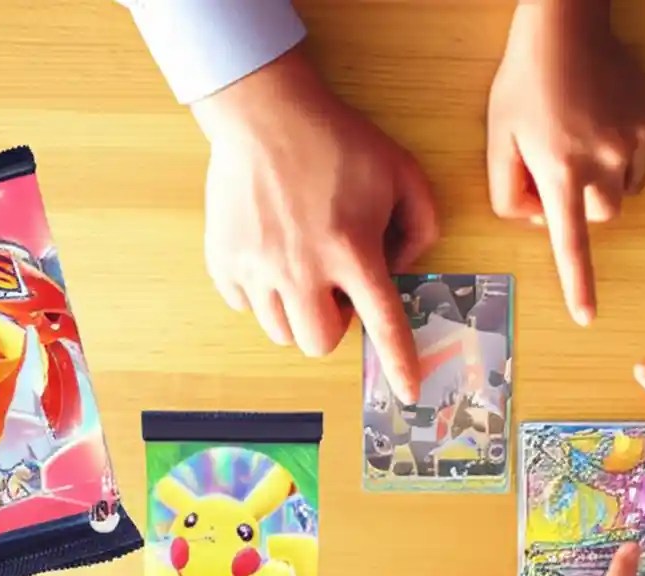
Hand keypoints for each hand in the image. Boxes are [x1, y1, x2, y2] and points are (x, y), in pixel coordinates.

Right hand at [192, 49, 438, 402]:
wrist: (266, 114)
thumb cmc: (338, 141)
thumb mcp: (402, 174)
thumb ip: (421, 227)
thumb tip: (402, 268)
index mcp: (351, 250)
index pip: (382, 323)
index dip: (398, 363)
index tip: (407, 392)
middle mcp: (302, 269)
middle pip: (320, 342)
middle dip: (334, 325)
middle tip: (336, 289)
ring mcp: (256, 267)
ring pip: (281, 331)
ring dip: (298, 311)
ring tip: (301, 270)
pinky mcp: (222, 260)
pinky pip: (243, 305)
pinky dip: (260, 293)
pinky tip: (269, 256)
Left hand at [488, 0, 644, 324]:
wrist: (566, 26)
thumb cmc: (523, 84)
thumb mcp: (496, 138)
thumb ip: (507, 191)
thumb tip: (541, 220)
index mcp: (559, 168)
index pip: (570, 240)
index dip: (579, 283)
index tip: (588, 316)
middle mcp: (604, 160)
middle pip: (600, 214)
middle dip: (581, 204)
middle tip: (559, 166)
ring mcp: (637, 139)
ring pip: (623, 188)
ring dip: (603, 177)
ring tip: (580, 135)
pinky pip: (643, 156)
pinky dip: (624, 150)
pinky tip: (603, 118)